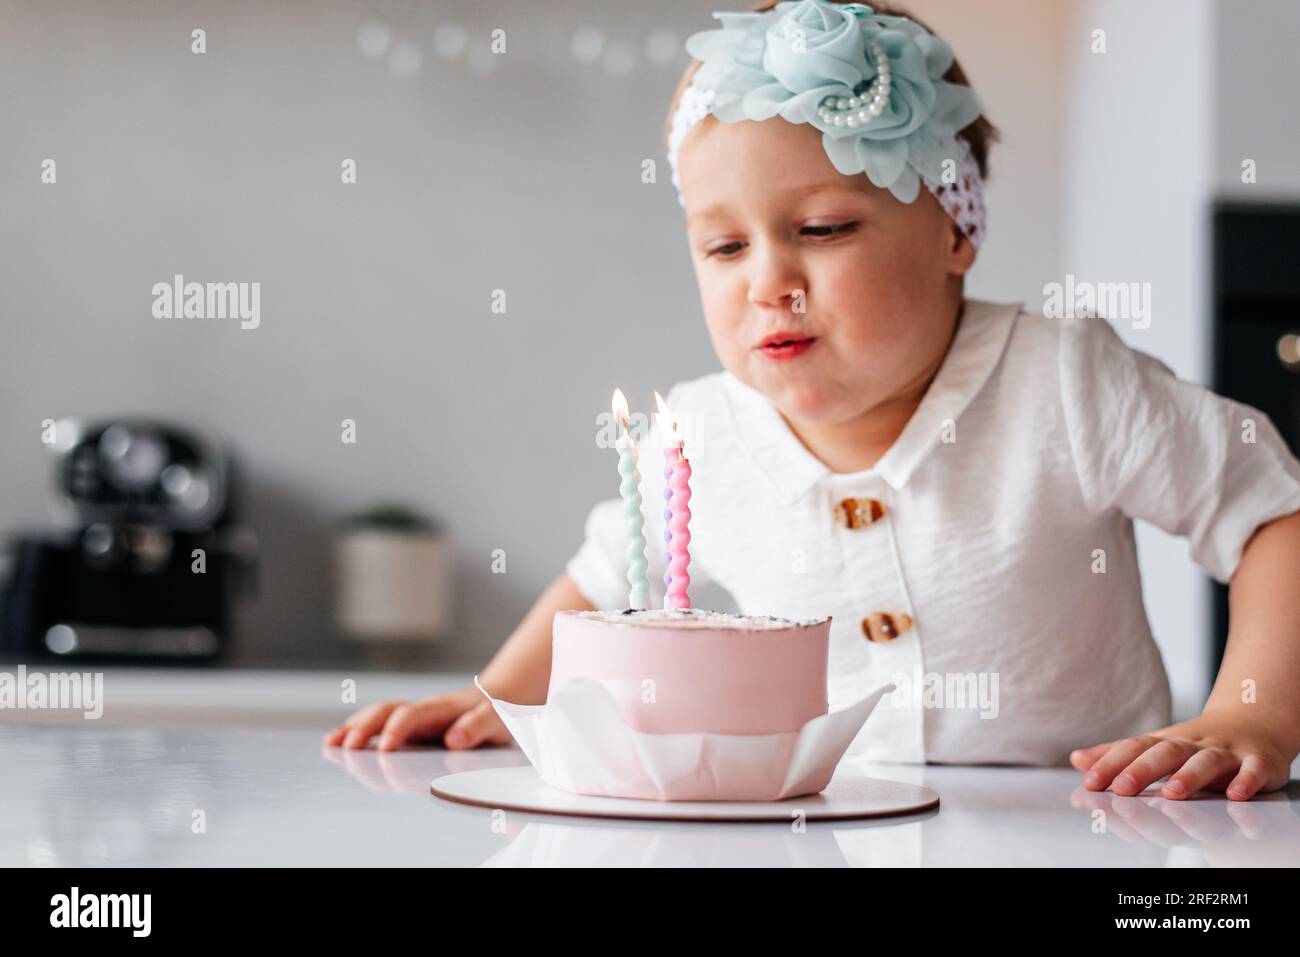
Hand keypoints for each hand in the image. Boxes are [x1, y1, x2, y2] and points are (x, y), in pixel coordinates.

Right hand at [322, 685, 512, 750]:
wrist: (496, 702)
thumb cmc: (495, 714)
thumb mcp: (497, 720)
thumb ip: (478, 727)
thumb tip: (454, 739)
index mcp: (440, 709)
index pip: (412, 715)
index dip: (397, 729)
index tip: (385, 747)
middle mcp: (420, 711)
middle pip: (385, 712)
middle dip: (364, 728)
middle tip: (346, 747)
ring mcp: (411, 719)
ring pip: (376, 718)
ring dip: (353, 729)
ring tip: (331, 745)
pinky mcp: (407, 730)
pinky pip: (377, 727)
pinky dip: (356, 733)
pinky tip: (337, 744)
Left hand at [1069, 711, 1293, 800]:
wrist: (1252, 724)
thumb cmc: (1194, 744)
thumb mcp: (1155, 747)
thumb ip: (1117, 756)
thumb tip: (1076, 760)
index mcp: (1164, 743)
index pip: (1133, 749)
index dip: (1110, 765)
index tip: (1089, 783)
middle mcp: (1191, 744)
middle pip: (1165, 753)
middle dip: (1142, 770)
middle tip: (1121, 788)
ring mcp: (1225, 751)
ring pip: (1206, 761)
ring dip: (1189, 776)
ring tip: (1172, 793)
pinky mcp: (1258, 761)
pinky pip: (1253, 770)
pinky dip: (1246, 780)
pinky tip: (1236, 794)